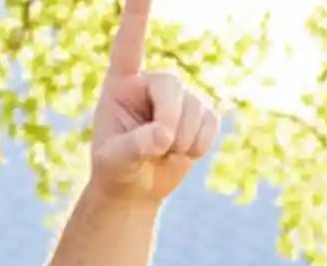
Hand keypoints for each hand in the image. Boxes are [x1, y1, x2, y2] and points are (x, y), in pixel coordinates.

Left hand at [89, 0, 219, 201]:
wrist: (135, 187)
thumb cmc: (115, 169)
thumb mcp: (113, 161)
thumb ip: (133, 146)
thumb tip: (163, 135)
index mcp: (120, 84)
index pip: (129, 45)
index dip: (137, 14)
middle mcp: (152, 82)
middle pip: (173, 86)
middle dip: (169, 122)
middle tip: (157, 148)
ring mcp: (181, 95)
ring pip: (195, 110)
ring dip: (182, 142)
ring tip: (161, 153)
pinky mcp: (202, 112)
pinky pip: (212, 124)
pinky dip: (198, 146)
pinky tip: (181, 152)